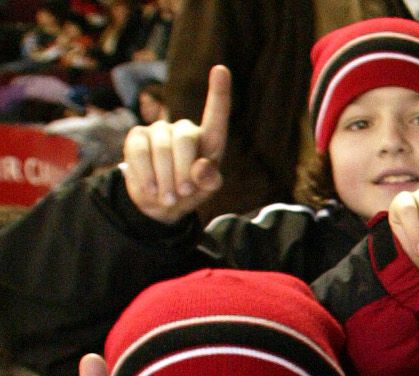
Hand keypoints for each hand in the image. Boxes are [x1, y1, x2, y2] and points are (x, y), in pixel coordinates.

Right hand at [121, 62, 227, 221]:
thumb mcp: (205, 191)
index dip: (219, 93)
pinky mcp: (137, 137)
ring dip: (165, 178)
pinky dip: (146, 175)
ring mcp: (158, 130)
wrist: (160, 203)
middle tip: (184, 193)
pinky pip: (139, 152)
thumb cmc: (189, 193)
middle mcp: (183, 130)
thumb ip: (209, 180)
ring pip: (161, 148)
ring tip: (168, 198)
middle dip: (183, 170)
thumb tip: (201, 168)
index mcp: (208, 141)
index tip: (221, 69)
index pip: (215, 116)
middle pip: (184, 140)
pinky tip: (151, 190)